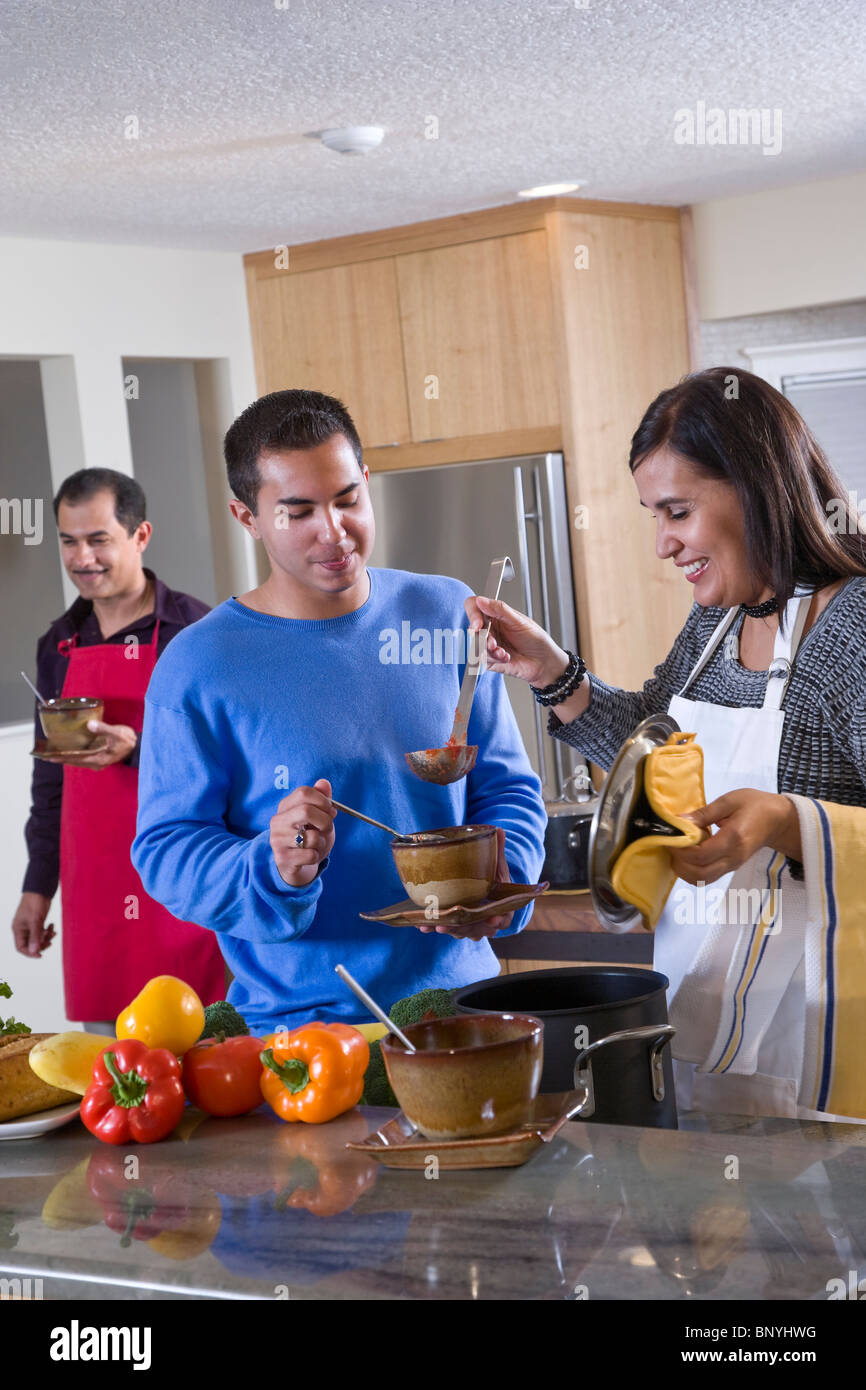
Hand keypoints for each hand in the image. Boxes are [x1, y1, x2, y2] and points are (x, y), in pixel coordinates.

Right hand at [12, 892, 54, 956]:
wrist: (40, 889)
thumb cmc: (34, 903)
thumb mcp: (35, 921)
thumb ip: (35, 936)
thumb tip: (34, 951)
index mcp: (18, 929)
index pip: (21, 947)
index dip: (30, 953)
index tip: (40, 955)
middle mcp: (23, 929)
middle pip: (30, 944)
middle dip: (40, 944)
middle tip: (50, 941)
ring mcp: (30, 925)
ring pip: (38, 938)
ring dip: (46, 937)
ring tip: (53, 932)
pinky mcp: (37, 922)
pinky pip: (42, 932)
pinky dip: (48, 931)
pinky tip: (52, 926)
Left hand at [39, 719, 137, 768]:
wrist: (138, 746)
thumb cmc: (127, 740)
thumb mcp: (117, 733)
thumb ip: (104, 729)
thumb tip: (90, 724)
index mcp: (98, 758)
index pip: (75, 759)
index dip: (62, 757)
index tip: (49, 757)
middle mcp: (96, 762)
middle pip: (73, 761)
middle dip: (60, 759)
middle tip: (46, 756)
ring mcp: (97, 762)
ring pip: (77, 761)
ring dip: (66, 758)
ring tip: (54, 754)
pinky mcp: (99, 758)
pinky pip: (82, 759)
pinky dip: (74, 756)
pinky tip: (69, 751)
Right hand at [270, 778, 336, 886]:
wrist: (295, 865)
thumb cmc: (308, 836)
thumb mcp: (317, 816)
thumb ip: (321, 799)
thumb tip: (324, 783)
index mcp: (285, 806)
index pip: (304, 793)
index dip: (323, 800)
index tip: (330, 810)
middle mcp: (278, 821)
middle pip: (306, 811)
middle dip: (325, 821)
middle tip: (327, 828)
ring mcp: (278, 840)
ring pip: (312, 836)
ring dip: (322, 842)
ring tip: (316, 845)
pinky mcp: (282, 858)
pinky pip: (311, 855)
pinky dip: (317, 856)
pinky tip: (310, 856)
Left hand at [419, 828, 514, 941]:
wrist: (486, 890)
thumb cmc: (494, 879)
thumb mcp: (498, 865)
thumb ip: (497, 851)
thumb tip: (498, 830)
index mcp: (501, 908)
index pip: (502, 918)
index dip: (497, 921)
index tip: (492, 920)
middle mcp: (485, 921)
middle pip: (477, 929)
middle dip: (464, 928)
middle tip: (450, 926)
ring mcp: (470, 925)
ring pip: (460, 931)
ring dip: (447, 929)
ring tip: (436, 925)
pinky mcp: (454, 924)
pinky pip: (444, 928)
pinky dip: (433, 927)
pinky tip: (423, 926)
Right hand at [464, 594, 568, 686]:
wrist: (544, 662)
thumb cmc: (536, 640)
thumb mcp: (519, 621)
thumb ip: (499, 610)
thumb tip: (481, 600)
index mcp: (496, 615)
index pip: (474, 607)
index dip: (473, 614)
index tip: (478, 624)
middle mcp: (491, 628)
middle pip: (473, 629)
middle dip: (483, 638)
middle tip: (493, 642)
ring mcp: (489, 644)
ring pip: (476, 645)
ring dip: (489, 650)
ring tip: (503, 652)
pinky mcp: (490, 660)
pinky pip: (483, 659)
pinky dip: (494, 658)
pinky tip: (506, 657)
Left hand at [670, 790, 799, 885]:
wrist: (777, 820)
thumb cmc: (755, 806)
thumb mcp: (729, 801)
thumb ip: (703, 813)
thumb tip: (679, 821)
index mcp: (734, 839)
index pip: (701, 855)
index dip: (681, 850)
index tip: (671, 837)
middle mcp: (734, 857)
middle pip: (700, 874)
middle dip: (680, 863)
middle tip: (672, 846)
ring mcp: (733, 865)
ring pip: (703, 880)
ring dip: (685, 870)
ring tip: (678, 851)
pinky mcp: (731, 867)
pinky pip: (708, 877)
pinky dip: (693, 872)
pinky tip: (688, 856)